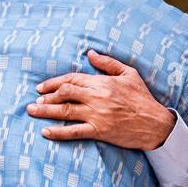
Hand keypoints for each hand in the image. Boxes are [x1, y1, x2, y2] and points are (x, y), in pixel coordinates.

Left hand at [28, 49, 175, 148]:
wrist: (155, 124)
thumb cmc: (143, 99)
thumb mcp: (129, 74)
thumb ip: (108, 63)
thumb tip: (89, 54)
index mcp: (102, 82)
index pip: (72, 79)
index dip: (54, 82)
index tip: (41, 87)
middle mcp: (96, 97)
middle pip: (64, 93)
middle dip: (46, 96)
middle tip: (35, 100)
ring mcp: (97, 115)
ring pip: (64, 111)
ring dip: (45, 111)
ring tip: (32, 111)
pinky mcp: (99, 131)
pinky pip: (74, 131)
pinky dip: (58, 132)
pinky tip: (46, 132)